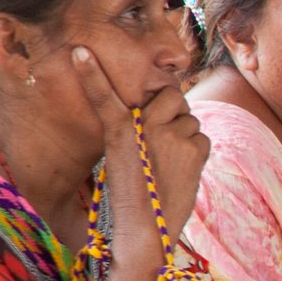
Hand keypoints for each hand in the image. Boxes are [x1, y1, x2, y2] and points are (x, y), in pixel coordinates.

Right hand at [71, 49, 210, 265]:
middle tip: (165, 135)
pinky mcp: (191, 149)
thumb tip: (172, 116)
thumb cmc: (133, 197)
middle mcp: (142, 126)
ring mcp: (168, 135)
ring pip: (190, 119)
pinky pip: (201, 137)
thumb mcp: (125, 160)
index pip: (104, 96)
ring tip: (170, 159)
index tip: (80, 52)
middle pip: (172, 96)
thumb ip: (142, 133)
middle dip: (174, 109)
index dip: (92, 74)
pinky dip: (196, 149)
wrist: (147, 227)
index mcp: (117, 130)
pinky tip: (182, 169)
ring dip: (185, 133)